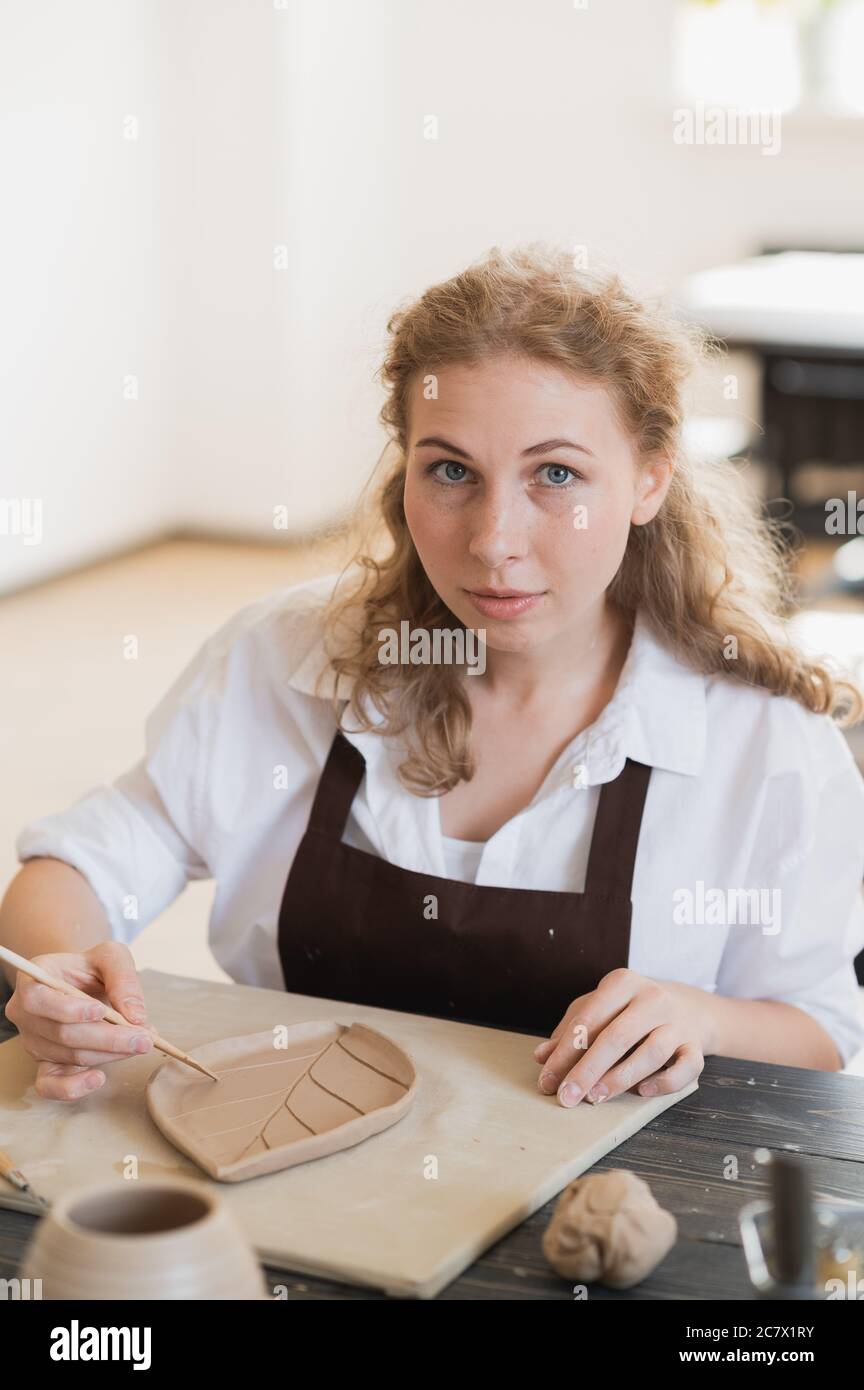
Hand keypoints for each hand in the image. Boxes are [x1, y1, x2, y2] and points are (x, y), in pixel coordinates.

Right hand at [4, 941, 153, 1101]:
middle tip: (144, 1038)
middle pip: (63, 1033)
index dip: (69, 1009)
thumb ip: (123, 978)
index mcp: (33, 979)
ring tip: (140, 1044)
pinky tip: (99, 1078)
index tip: (101, 1011)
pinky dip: (73, 1087)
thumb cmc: (93, 967)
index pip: (38, 999)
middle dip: (108, 1038)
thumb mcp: (111, 957)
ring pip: (69, 1055)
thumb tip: (135, 1015)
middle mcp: (26, 1013)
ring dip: (108, 1054)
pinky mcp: (44, 1063)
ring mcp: (33, 1041)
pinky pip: (49, 1085)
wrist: (83, 983)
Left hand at [533, 968, 708, 1106]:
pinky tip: (643, 1092)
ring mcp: (677, 1021)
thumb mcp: (599, 1009)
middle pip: (617, 1036)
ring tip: (595, 1098)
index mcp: (622, 983)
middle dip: (587, 1070)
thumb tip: (541, 1056)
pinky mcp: (696, 1045)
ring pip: (651, 1052)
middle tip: (566, 1098)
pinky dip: (666, 1081)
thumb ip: (571, 1030)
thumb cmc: (630, 1010)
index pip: (588, 1019)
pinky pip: (687, 1067)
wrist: (688, 1006)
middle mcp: (652, 997)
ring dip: (620, 1078)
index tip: (547, 1081)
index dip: (564, 1053)